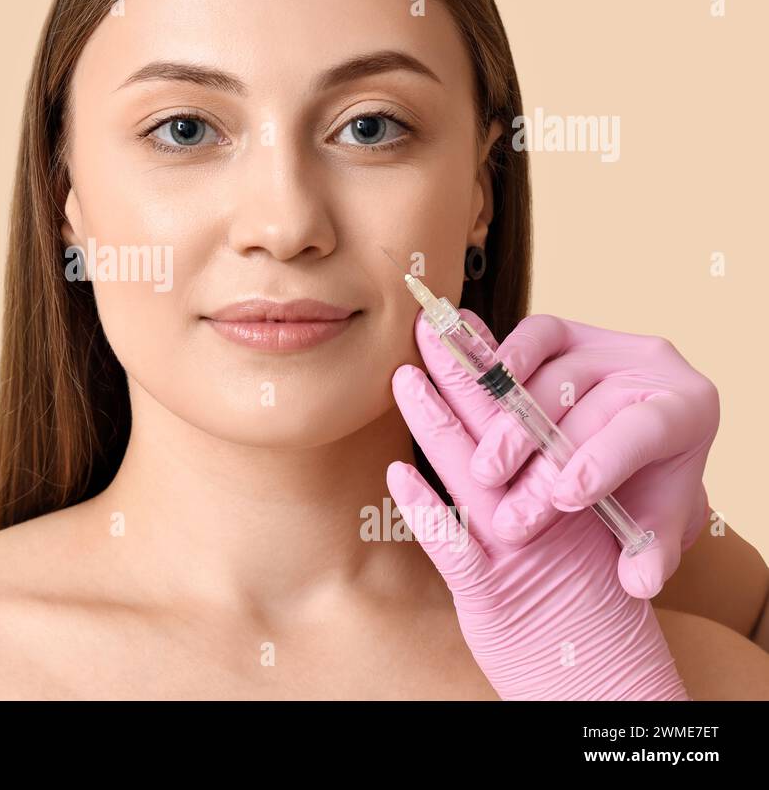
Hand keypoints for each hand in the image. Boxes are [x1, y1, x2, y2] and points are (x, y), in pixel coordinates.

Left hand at [386, 356, 687, 698]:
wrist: (602, 677)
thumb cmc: (577, 597)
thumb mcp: (573, 529)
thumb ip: (540, 476)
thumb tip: (502, 419)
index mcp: (565, 487)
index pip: (524, 412)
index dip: (491, 366)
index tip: (464, 322)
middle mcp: (543, 511)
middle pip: (496, 428)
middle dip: (459, 374)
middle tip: (428, 326)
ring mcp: (514, 552)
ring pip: (470, 475)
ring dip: (435, 423)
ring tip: (404, 378)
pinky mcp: (489, 594)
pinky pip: (452, 546)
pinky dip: (425, 509)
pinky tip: (398, 475)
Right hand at [412, 309, 715, 599]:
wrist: (628, 438)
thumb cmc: (645, 483)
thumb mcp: (656, 519)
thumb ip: (650, 553)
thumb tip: (637, 582)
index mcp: (688, 409)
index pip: (644, 429)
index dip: (602, 460)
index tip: (562, 498)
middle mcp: (652, 366)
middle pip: (589, 405)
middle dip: (541, 457)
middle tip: (505, 499)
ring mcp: (605, 342)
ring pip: (554, 373)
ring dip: (509, 424)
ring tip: (483, 470)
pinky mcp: (564, 332)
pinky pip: (534, 335)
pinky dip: (502, 365)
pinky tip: (474, 401)